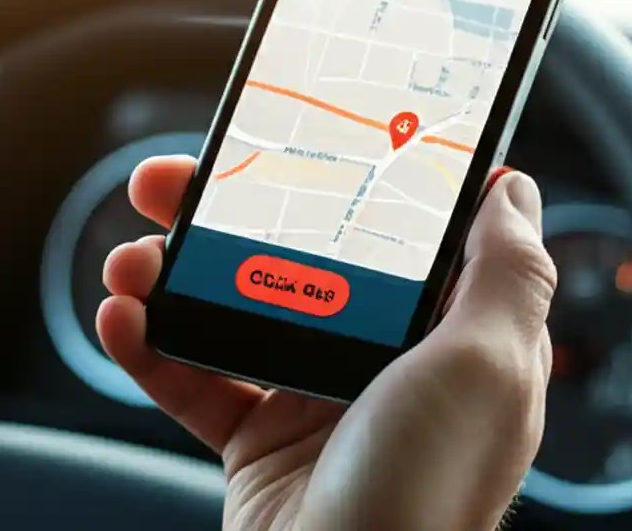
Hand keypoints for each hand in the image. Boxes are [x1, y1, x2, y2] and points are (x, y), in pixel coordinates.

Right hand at [98, 156, 555, 530]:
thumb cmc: (424, 499)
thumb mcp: (487, 370)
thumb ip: (506, 274)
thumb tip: (511, 191)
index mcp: (446, 339)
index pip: (397, 234)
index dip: (345, 180)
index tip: (297, 137)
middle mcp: (383, 365)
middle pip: (298, 259)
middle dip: (228, 215)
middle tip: (172, 182)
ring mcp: (316, 403)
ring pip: (234, 310)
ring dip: (171, 275)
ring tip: (130, 259)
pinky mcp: (258, 442)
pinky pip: (194, 379)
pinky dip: (149, 346)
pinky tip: (120, 319)